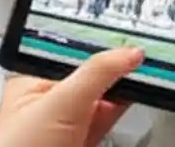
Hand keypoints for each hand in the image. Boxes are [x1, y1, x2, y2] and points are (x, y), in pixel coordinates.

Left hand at [0, 47, 142, 146]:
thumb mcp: (63, 100)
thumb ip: (96, 74)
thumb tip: (127, 53)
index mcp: (30, 83)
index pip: (67, 56)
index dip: (95, 46)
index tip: (122, 38)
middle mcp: (46, 104)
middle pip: (85, 78)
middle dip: (111, 67)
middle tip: (139, 52)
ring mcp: (64, 127)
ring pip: (98, 100)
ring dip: (120, 87)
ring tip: (144, 69)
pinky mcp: (80, 145)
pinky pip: (104, 122)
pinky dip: (120, 110)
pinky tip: (134, 96)